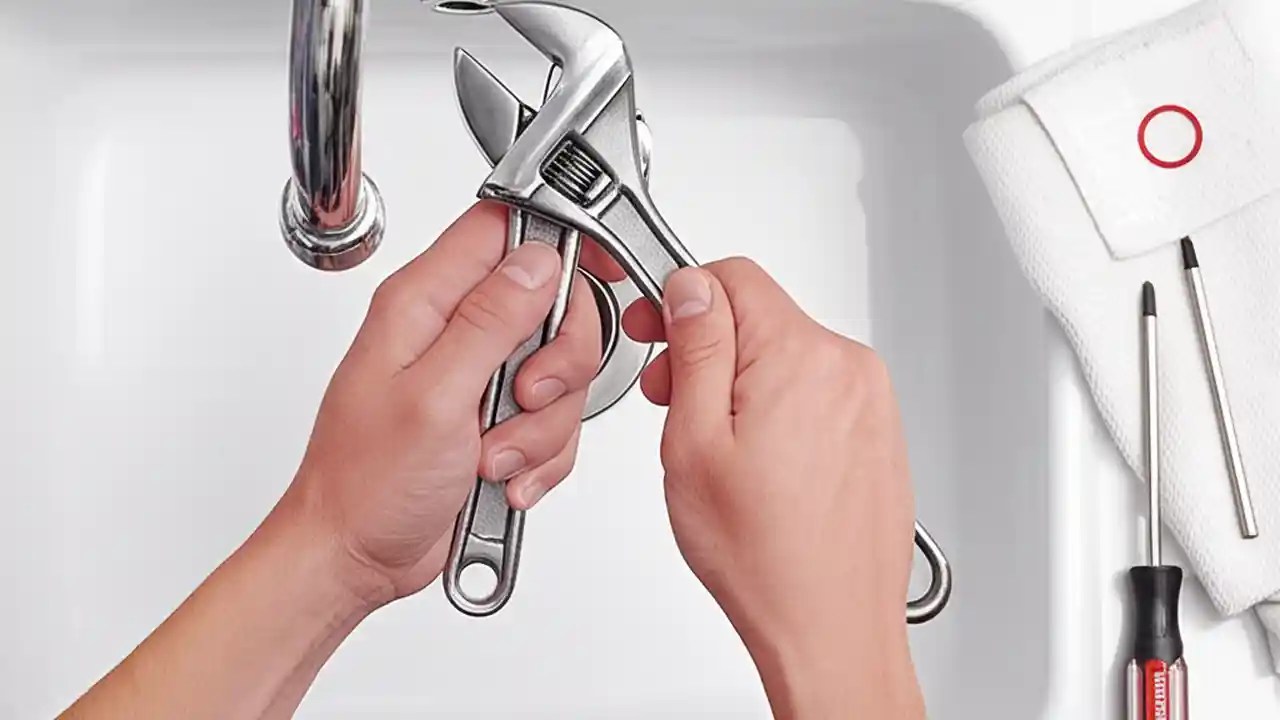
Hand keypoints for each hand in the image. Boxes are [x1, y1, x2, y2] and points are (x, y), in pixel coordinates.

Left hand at [282, 202, 602, 604]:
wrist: (354, 555)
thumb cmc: (365, 484)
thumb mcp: (433, 397)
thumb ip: (490, 322)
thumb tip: (537, 263)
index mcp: (422, 304)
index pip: (501, 229)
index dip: (556, 238)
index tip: (593, 268)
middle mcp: (450, 332)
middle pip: (550, 304)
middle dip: (558, 363)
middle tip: (524, 397)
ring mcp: (475, 377)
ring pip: (559, 371)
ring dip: (542, 425)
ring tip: (492, 453)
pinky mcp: (494, 420)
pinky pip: (552, 421)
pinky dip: (538, 457)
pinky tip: (499, 474)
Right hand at [623, 259, 924, 718]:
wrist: (831, 627)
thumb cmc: (766, 557)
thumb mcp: (694, 442)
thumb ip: (696, 348)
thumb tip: (692, 288)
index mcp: (800, 356)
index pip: (732, 276)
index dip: (680, 297)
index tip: (655, 330)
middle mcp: (848, 367)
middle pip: (760, 316)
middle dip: (706, 347)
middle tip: (673, 400)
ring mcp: (871, 401)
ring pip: (786, 356)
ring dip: (742, 381)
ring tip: (719, 449)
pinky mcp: (879, 431)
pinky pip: (817, 392)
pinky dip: (780, 409)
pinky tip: (759, 466)